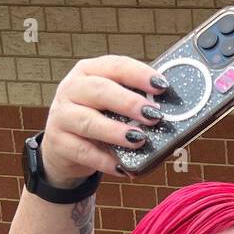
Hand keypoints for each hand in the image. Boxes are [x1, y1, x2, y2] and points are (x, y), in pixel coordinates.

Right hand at [42, 55, 168, 186]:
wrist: (64, 148)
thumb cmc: (100, 121)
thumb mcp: (114, 107)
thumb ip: (136, 105)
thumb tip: (174, 115)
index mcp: (89, 72)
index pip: (115, 66)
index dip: (139, 74)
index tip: (162, 86)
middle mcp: (72, 89)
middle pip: (99, 90)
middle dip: (129, 102)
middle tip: (154, 115)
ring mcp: (62, 115)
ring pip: (88, 121)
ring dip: (116, 131)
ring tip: (139, 140)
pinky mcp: (58, 143)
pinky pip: (83, 152)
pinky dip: (105, 160)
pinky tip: (123, 166)